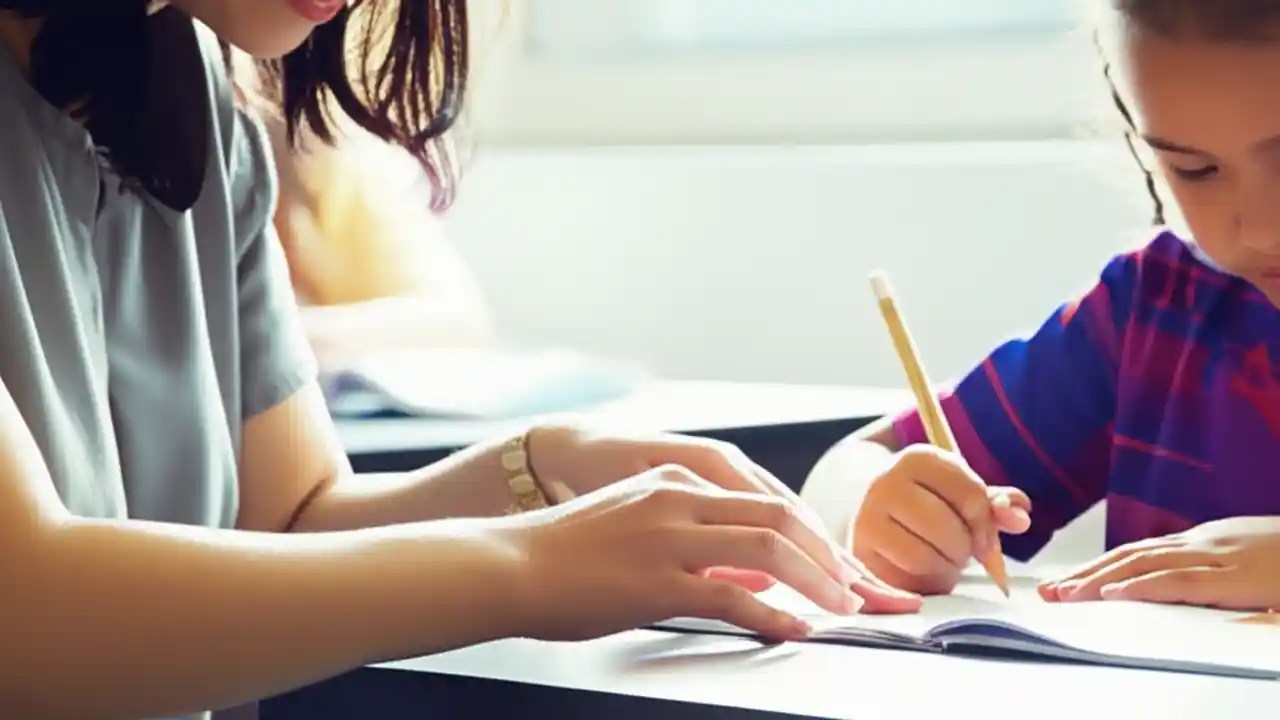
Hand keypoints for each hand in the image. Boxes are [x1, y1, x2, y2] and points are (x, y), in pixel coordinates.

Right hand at [503, 465, 899, 641]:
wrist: (509, 565)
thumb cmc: (567, 552)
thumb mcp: (636, 522)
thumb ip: (693, 535)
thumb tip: (750, 570)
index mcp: (677, 481)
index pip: (766, 500)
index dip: (815, 536)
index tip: (845, 567)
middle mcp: (680, 498)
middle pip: (782, 517)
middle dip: (832, 556)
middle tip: (864, 589)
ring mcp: (670, 537)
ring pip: (769, 549)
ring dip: (816, 582)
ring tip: (843, 609)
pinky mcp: (657, 580)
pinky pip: (732, 597)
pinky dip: (773, 615)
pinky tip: (793, 630)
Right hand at [850, 445, 1031, 594]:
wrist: (874, 508)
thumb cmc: (929, 502)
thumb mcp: (963, 494)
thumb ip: (996, 505)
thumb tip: (1020, 517)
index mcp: (919, 459)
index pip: (969, 494)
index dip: (986, 524)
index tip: (986, 539)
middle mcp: (886, 482)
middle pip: (946, 529)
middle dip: (964, 549)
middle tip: (962, 552)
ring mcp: (867, 517)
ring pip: (923, 558)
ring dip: (944, 569)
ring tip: (943, 561)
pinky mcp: (860, 552)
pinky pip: (903, 580)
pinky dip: (923, 583)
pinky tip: (924, 572)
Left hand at [1039, 516, 1279, 610]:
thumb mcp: (1254, 565)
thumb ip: (1217, 575)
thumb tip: (1183, 588)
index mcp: (1207, 541)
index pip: (1140, 552)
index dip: (1100, 566)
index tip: (1067, 582)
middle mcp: (1205, 543)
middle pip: (1130, 556)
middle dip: (1086, 574)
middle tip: (1050, 593)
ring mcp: (1220, 556)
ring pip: (1145, 565)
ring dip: (1101, 581)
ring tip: (1067, 596)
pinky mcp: (1237, 576)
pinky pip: (1181, 581)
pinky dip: (1144, 586)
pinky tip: (1116, 595)